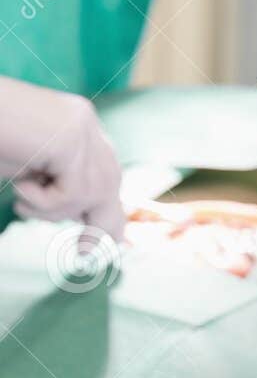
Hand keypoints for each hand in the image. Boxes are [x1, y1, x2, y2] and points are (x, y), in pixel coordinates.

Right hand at [0, 76, 124, 245]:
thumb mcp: (27, 169)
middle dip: (104, 223)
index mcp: (74, 125)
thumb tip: (85, 221)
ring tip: (20, 201)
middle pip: (109, 182)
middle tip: (86, 255)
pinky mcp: (72, 138)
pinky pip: (71, 193)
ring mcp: (80, 127)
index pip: (102, 170)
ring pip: (90, 193)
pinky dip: (41, 200)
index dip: (108, 204)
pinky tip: (20, 183)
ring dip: (50, 211)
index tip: (115, 240)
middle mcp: (83, 122)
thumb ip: (53, 186)